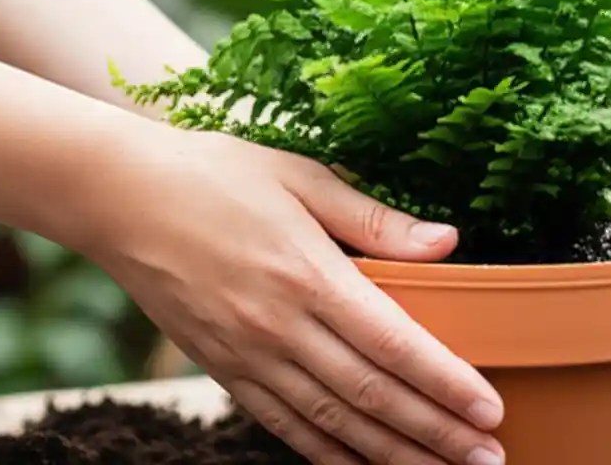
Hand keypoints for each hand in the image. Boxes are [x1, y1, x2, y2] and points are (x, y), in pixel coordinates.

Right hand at [71, 123, 505, 464]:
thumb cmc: (217, 175)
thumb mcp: (301, 177)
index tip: (491, 409)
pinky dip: (325, 453)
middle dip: (435, 432)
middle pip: (371, 394)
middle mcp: (279, 325)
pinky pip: (281, 424)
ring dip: (391, 454)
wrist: (119, 198)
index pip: (393, 342)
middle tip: (488, 457)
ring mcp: (247, 355)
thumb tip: (448, 242)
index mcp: (308, 274)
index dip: (446, 382)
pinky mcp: (222, 369)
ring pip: (332, 421)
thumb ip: (375, 219)